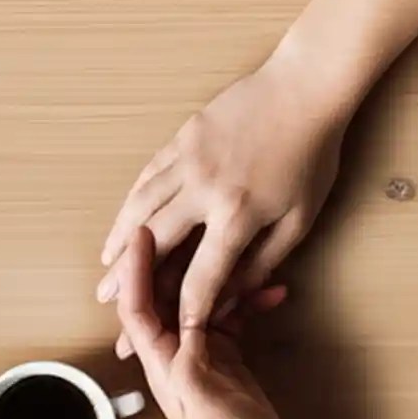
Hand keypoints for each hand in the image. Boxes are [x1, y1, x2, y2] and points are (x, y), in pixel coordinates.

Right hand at [98, 54, 348, 328]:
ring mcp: (188, 161)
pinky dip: (132, 200)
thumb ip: (264, 258)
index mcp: (237, 216)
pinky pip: (148, 174)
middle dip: (130, 278)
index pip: (202, 275)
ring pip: (141, 206)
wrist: (306, 88)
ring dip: (119, 238)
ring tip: (105, 261)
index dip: (186, 309)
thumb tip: (234, 293)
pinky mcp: (182, 138)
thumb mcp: (300, 217)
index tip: (173, 331)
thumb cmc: (312, 155)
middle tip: (109, 301)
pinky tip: (124, 217)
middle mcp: (204, 190)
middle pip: (156, 243)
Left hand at [115, 226, 292, 418]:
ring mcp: (202, 353)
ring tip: (246, 255)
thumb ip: (192, 359)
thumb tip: (186, 317)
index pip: (136, 305)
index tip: (143, 232)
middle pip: (167, 295)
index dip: (135, 269)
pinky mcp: (229, 357)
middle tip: (197, 224)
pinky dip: (250, 301)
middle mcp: (174, 353)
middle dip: (179, 260)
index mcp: (160, 362)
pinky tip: (275, 290)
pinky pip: (233, 317)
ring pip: (202, 300)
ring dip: (221, 277)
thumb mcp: (206, 399)